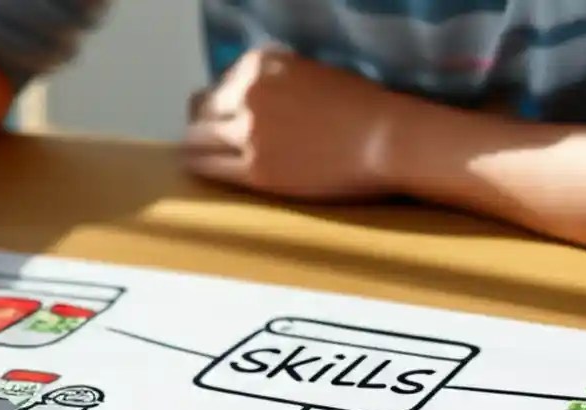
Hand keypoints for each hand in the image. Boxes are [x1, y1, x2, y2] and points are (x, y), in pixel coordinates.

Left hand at [185, 48, 401, 199]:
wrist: (388, 139)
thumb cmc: (362, 109)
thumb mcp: (310, 73)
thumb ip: (273, 80)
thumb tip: (243, 97)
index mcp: (260, 63)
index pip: (221, 83)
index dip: (222, 103)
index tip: (225, 117)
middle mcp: (248, 92)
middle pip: (202, 109)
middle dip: (204, 123)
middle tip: (206, 139)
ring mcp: (249, 132)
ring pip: (197, 138)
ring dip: (198, 146)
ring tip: (200, 156)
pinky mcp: (255, 170)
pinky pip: (208, 167)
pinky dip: (200, 167)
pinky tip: (200, 170)